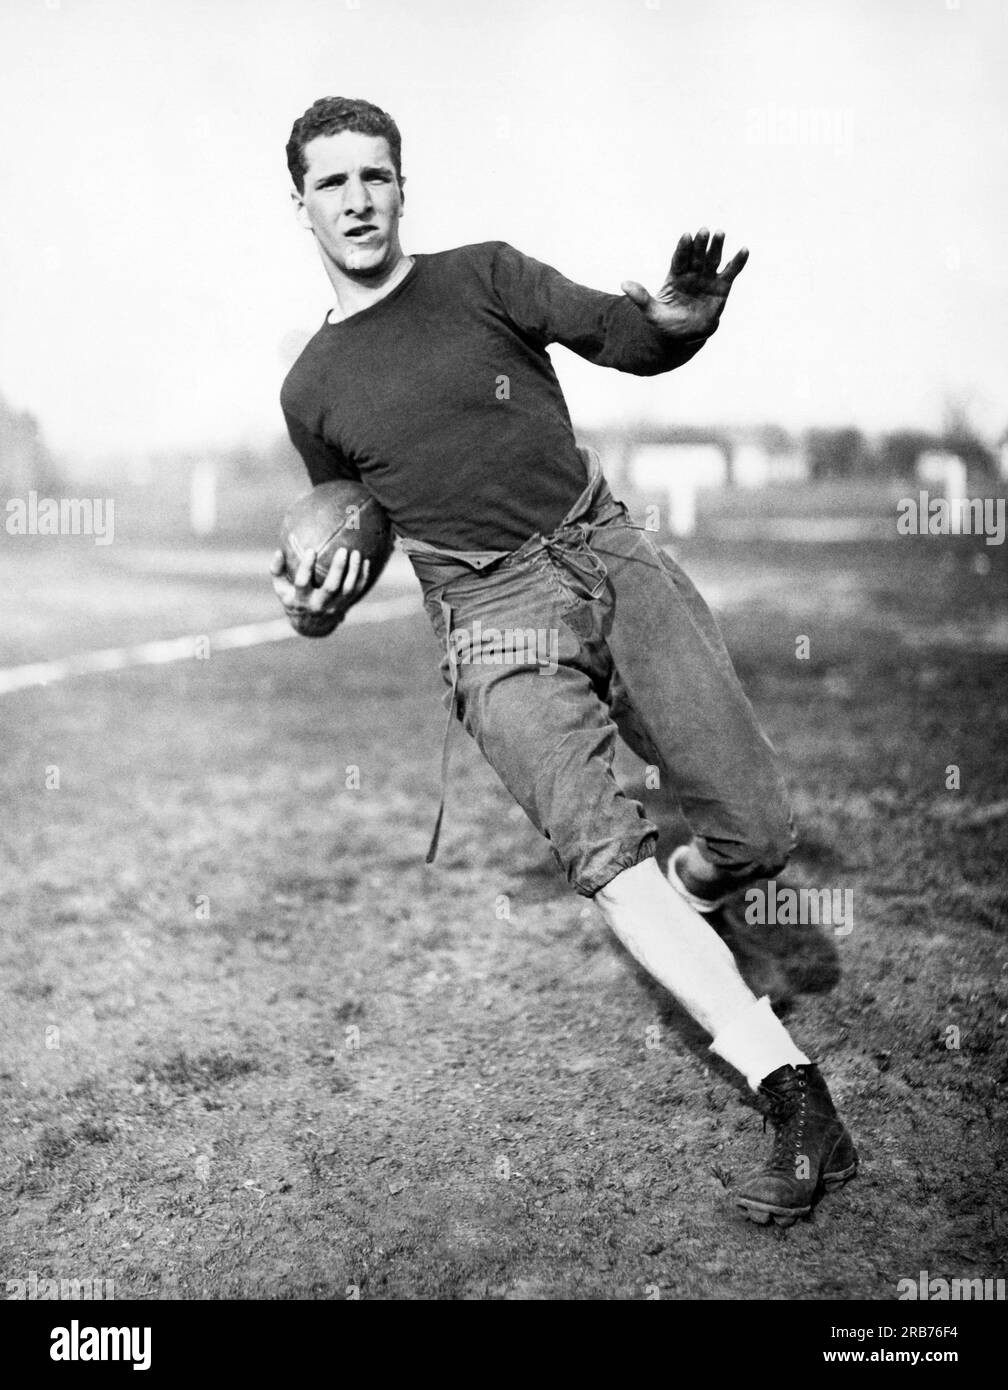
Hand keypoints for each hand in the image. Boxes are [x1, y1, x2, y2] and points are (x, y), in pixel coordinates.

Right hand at [269, 545, 371, 636]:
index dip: (306, 567)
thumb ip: (276, 571)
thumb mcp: (281, 589)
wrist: (311, 626)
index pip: (303, 583)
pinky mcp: (346, 606)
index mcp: (301, 600)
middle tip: (343, 550)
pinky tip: (366, 561)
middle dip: (338, 569)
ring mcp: (334, 607)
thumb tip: (278, 552)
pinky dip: (362, 577)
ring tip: (357, 553)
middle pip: (331, 587)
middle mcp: (319, 605)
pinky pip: (357, 591)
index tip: (311, 550)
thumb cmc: (293, 599)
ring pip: (348, 590)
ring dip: (354, 571)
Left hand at [621, 228, 748, 340]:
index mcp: (675, 277)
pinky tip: (744, 249)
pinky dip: (738, 262)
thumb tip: (624, 284)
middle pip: (697, 255)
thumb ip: (641, 297)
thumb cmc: (667, 323)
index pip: (679, 259)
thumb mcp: (651, 312)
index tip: (686, 236)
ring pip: (713, 259)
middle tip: (704, 230)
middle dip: (700, 244)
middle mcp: (692, 274)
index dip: (683, 248)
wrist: (684, 337)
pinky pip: (730, 272)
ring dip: (717, 246)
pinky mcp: (721, 287)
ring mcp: (707, 279)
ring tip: (720, 233)